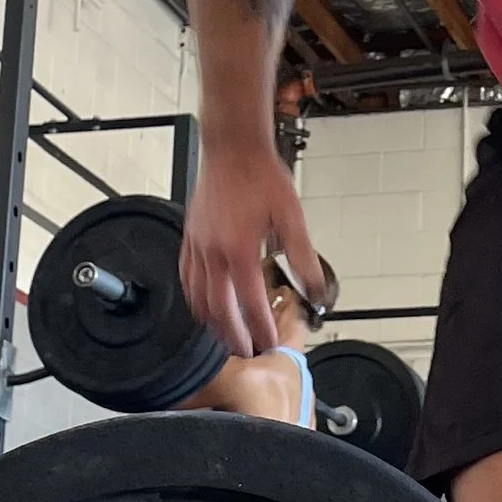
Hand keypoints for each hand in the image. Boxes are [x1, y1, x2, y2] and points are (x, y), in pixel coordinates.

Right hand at [180, 141, 321, 358]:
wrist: (233, 150)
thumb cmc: (261, 177)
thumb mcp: (292, 216)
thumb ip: (303, 256)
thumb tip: (315, 288)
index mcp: (240, 251)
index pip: (250, 304)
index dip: (260, 329)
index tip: (269, 343)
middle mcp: (214, 253)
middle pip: (219, 310)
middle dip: (233, 336)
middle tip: (246, 350)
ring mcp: (198, 247)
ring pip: (198, 298)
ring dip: (212, 323)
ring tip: (226, 336)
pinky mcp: (189, 239)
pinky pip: (187, 278)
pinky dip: (195, 299)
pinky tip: (203, 306)